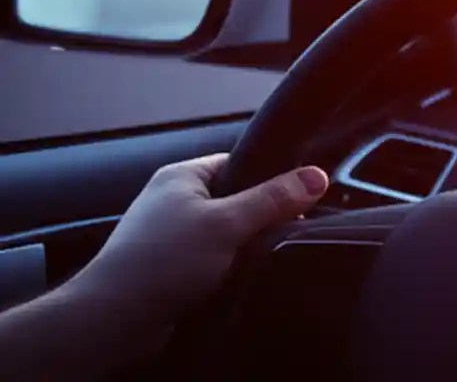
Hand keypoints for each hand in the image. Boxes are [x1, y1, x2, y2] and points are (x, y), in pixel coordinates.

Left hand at [69, 154, 329, 351]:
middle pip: (236, 201)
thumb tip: (316, 176)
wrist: (113, 320)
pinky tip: (239, 280)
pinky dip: (228, 270)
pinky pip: (214, 262)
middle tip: (283, 232)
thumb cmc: (161, 261)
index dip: (270, 178)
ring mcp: (171, 237)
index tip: (299, 197)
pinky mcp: (172, 269)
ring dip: (243, 249)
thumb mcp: (227, 223)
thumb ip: (273, 199)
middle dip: (259, 219)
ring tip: (258, 260)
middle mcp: (173, 202)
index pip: (238, 164)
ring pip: (226, 235)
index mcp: (181, 176)